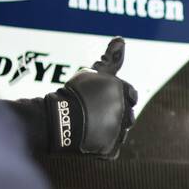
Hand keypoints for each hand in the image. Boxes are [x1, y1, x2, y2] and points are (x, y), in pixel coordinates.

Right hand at [49, 37, 137, 157]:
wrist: (57, 119)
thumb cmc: (74, 93)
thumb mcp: (93, 73)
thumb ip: (111, 59)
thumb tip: (121, 39)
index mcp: (123, 91)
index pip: (131, 94)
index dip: (116, 96)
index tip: (101, 98)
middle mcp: (124, 112)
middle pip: (128, 114)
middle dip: (114, 113)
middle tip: (93, 112)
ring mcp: (118, 132)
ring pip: (120, 132)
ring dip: (109, 129)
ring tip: (90, 125)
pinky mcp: (111, 150)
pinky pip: (111, 149)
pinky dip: (102, 146)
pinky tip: (89, 138)